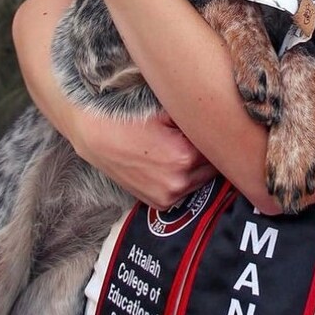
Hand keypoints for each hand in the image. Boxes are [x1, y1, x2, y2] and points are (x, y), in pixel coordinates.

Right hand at [70, 107, 216, 210]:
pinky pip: (185, 192)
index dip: (218, 138)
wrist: (95, 136)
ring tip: (186, 150)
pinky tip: (174, 164)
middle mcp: (179, 181)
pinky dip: (185, 179)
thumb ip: (196, 120)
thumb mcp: (167, 111)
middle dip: (211, 154)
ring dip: (200, 169)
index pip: (219, 149)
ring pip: (202, 181)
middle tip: (203, 139)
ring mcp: (169, 196)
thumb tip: (219, 120)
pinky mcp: (159, 203)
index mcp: (186, 157)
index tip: (216, 129)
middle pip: (214, 168)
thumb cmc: (129, 119)